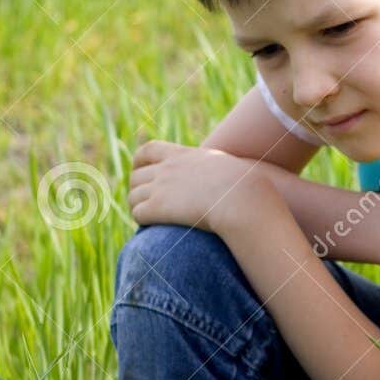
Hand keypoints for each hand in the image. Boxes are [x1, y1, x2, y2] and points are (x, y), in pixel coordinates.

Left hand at [127, 140, 283, 237]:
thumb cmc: (246, 186)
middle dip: (137, 189)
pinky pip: (138, 213)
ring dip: (138, 207)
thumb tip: (232, 173)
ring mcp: (160, 187)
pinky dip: (142, 221)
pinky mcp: (158, 208)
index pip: (149, 151)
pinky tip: (153, 228)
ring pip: (133, 196)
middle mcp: (167, 168)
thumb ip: (220, 168)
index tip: (141, 172)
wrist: (241, 199)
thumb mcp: (231, 168)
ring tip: (149, 219)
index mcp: (182, 155)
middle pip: (136, 176)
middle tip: (146, 203)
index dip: (140, 162)